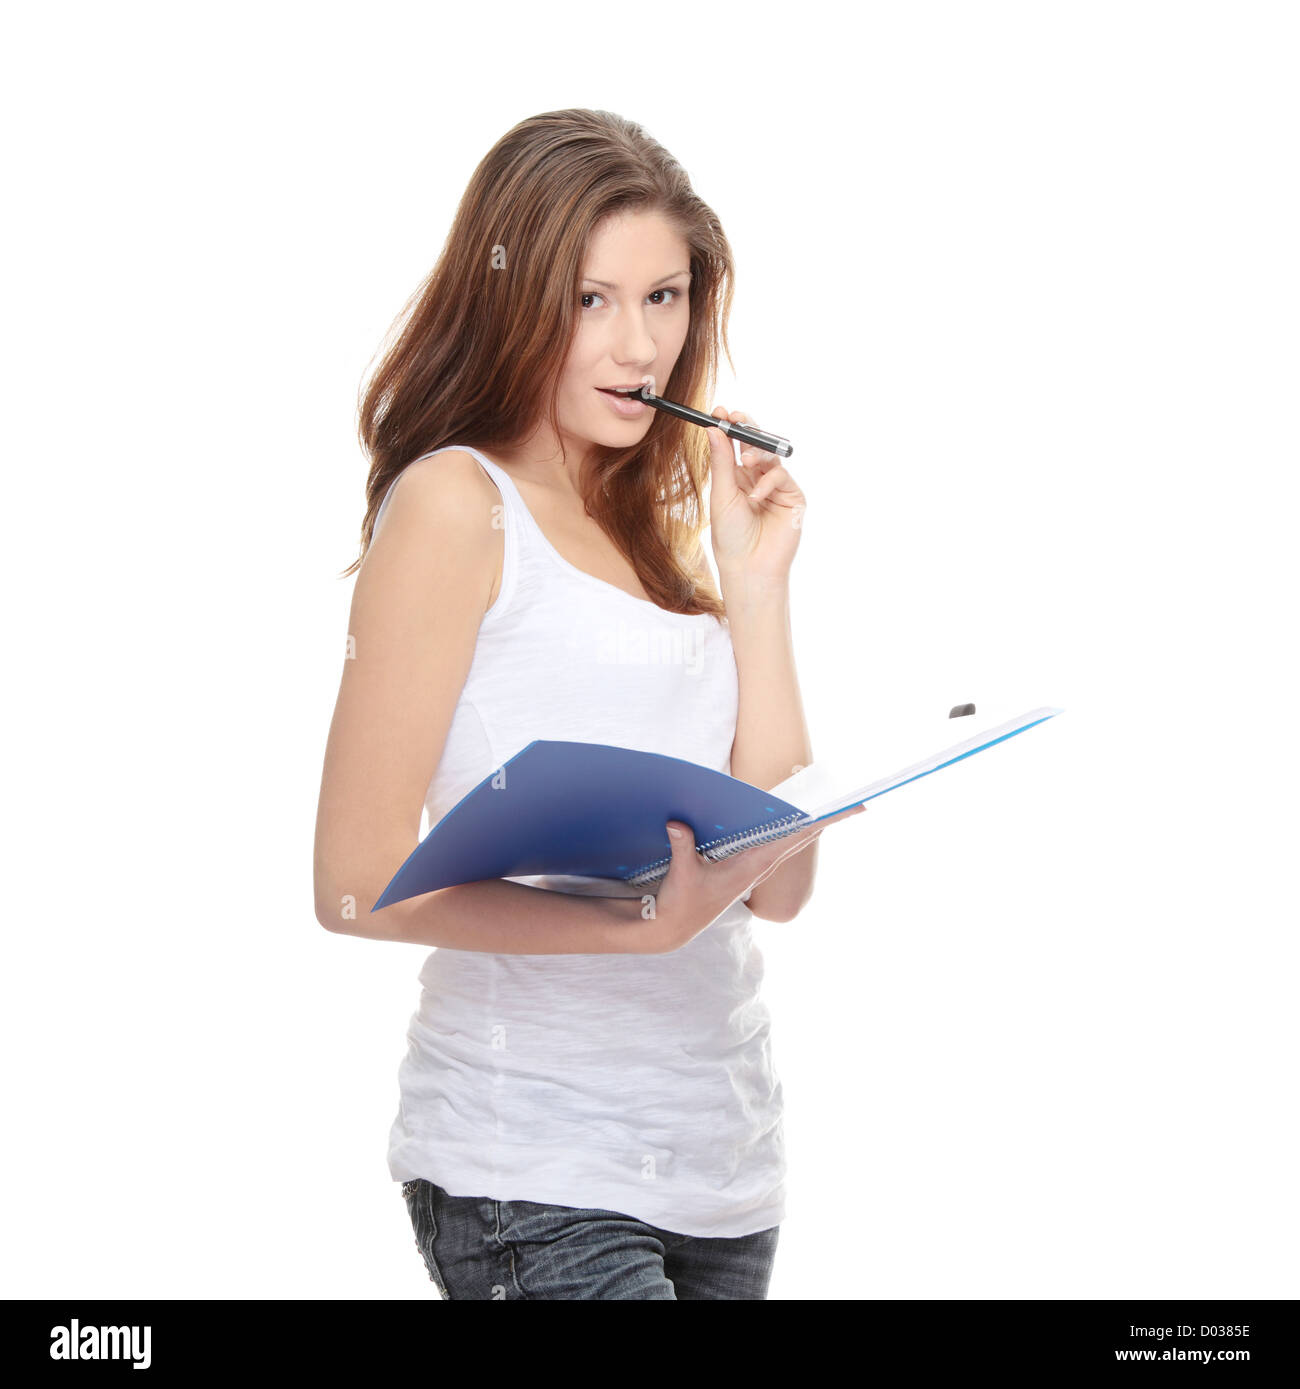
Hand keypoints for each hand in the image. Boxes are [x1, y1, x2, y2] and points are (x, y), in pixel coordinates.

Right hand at [637, 804, 865, 952]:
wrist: (676, 928)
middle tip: (859, 803)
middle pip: (803, 837)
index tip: (850, 810)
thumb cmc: (683, 904)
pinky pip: (778, 844)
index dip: (822, 822)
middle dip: (829, 820)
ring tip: (837, 807)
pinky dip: (793, 830)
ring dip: (814, 824)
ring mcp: (756, 867)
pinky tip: (799, 821)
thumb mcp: (683, 875)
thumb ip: (683, 847)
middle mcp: (761, 865)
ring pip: (793, 841)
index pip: (795, 837)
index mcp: (754, 865)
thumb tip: (677, 821)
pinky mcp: (747, 867)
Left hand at [706, 406, 805, 582]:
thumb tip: (714, 429)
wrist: (749, 566)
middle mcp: (757, 479)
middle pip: (755, 444)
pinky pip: (782, 476)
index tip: (719, 411)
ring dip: (756, 452)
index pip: (734, 445)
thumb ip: (721, 462)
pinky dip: (768, 482)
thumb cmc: (730, 536)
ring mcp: (776, 487)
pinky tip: (756, 497)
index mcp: (736, 477)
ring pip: (770, 456)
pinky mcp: (793, 497)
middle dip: (746, 428)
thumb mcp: (722, 494)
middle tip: (736, 416)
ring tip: (744, 461)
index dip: (730, 427)